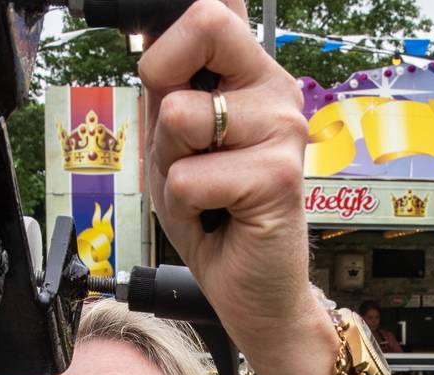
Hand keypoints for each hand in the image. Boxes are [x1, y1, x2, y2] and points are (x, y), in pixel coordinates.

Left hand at [140, 0, 333, 374]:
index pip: (211, 10)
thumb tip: (150, 31)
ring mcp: (283, 129)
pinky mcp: (277, 176)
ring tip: (203, 189)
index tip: (165, 85)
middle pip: (207, 23)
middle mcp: (276, 91)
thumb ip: (167, 88)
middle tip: (185, 143)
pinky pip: (187, 177)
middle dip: (164, 85)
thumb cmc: (212, 212)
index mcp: (253, 75)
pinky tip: (215, 215)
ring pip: (180, 116)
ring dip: (171, 163)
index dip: (167, 44)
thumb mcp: (174, 143)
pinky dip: (182, 205)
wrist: (249, 287)